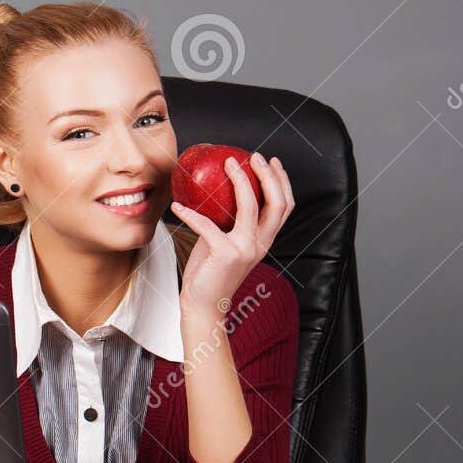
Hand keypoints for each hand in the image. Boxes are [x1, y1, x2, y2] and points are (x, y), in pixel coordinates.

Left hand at [174, 151, 294, 326]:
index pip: (285, 207)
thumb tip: (212, 192)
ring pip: (250, 206)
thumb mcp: (225, 242)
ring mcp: (244, 250)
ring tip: (228, 164)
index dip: (282, 181)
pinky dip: (190, 214)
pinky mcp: (224, 254)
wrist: (203, 306)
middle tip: (253, 156)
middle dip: (268, 175)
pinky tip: (177, 206)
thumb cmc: (210, 272)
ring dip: (240, 180)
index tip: (272, 161)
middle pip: (277, 203)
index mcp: (264, 241)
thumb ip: (227, 222)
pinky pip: (207, 226)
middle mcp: (260, 244)